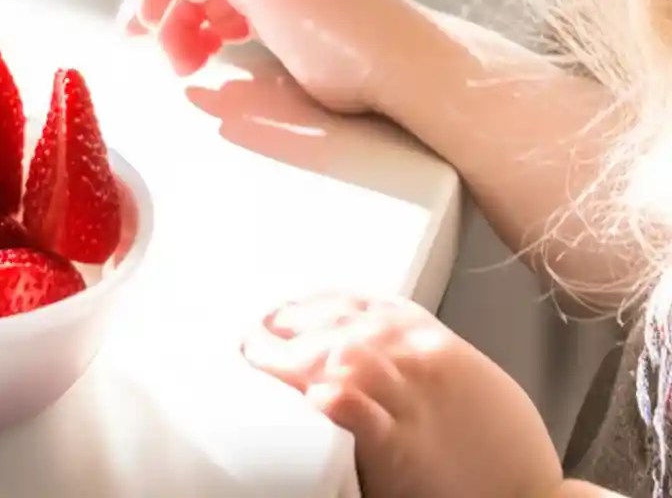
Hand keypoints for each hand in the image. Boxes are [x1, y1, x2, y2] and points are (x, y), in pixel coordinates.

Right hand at [120, 0, 431, 112]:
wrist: (402, 68)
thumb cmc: (348, 27)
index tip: (139, 26)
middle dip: (168, 14)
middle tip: (156, 53)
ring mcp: (277, 1)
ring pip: (209, 6)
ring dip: (186, 31)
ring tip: (184, 65)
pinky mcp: (286, 33)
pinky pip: (229, 27)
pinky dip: (208, 40)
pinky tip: (209, 57)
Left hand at [245, 294, 562, 497]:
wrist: (528, 491)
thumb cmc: (488, 434)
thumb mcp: (451, 370)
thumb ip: (401, 349)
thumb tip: (343, 343)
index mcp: (425, 335)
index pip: (351, 302)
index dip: (305, 304)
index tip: (274, 313)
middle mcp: (416, 357)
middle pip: (336, 328)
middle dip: (286, 331)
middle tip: (252, 342)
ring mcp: (410, 400)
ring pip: (343, 359)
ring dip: (295, 358)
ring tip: (260, 360)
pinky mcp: (404, 446)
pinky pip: (365, 416)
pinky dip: (341, 402)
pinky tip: (317, 397)